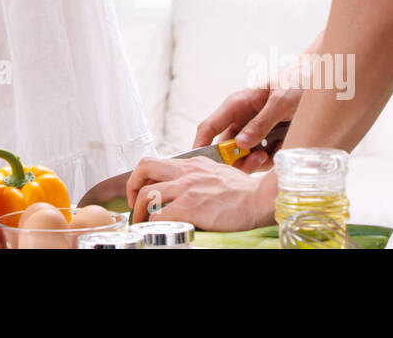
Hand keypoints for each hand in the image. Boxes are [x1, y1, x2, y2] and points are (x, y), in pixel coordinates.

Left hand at [126, 156, 275, 229]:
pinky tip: (158, 230)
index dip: (143, 177)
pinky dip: (154, 224)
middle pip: (144, 167)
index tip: (143, 192)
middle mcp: (187, 171)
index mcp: (193, 163)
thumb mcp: (220, 174)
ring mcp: (187, 187)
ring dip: (139, 211)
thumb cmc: (245, 192)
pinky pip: (160, 214)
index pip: (157, 162)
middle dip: (132, 186)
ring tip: (141, 223)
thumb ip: (202, 176)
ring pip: (146, 193)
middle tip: (135, 204)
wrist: (261, 199)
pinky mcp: (190, 206)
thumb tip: (191, 187)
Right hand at [193, 82, 300, 173]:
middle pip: (226, 149)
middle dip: (237, 161)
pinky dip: (271, 160)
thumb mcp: (280, 101)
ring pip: (243, 158)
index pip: (209, 127)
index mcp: (236, 105)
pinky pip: (261, 159)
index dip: (200, 146)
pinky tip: (282, 148)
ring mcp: (253, 132)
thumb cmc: (295, 83)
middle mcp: (241, 120)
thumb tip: (240, 144)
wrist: (318, 81)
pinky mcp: (267, 140)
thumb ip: (261, 122)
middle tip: (257, 159)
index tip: (199, 164)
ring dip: (255, 162)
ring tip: (270, 154)